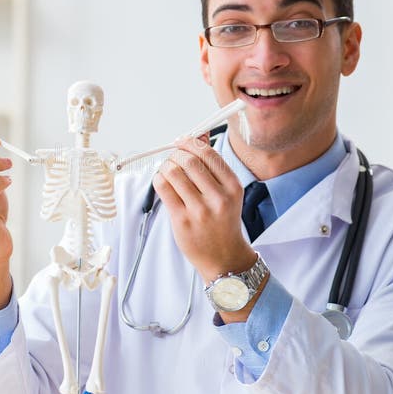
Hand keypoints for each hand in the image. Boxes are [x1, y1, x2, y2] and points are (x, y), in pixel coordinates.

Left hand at [152, 136, 255, 284]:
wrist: (224, 258)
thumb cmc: (223, 221)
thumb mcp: (227, 193)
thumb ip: (213, 165)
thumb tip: (199, 135)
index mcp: (233, 187)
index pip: (208, 153)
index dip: (190, 142)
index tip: (181, 142)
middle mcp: (218, 198)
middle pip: (189, 160)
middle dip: (175, 154)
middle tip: (172, 158)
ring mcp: (200, 210)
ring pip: (173, 172)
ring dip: (166, 166)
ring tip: (167, 171)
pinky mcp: (182, 221)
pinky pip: (164, 188)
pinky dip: (159, 179)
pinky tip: (163, 182)